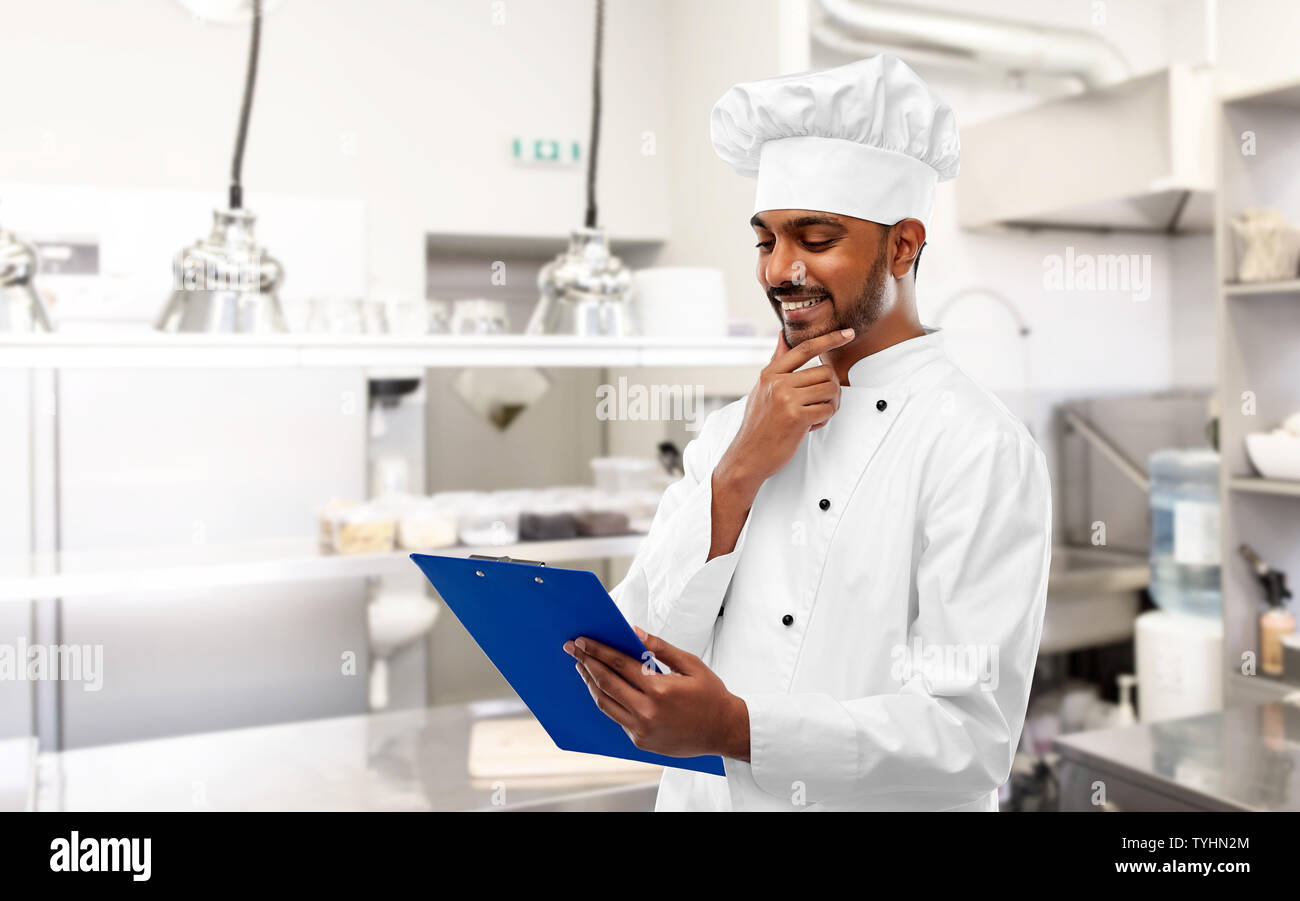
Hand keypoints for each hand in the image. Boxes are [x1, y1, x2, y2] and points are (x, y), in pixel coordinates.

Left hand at [563, 627, 749, 760]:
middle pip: (605, 683)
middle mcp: (646, 712)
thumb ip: (660, 648)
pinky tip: (602, 688)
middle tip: (572, 649)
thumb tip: (634, 632)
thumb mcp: (690, 664)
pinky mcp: (640, 741)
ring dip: (590, 683)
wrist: (724, 731)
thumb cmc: (710, 695)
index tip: (582, 640)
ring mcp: (641, 730)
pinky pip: (616, 717)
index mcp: (659, 689)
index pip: (619, 664)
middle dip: (586, 663)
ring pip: (604, 703)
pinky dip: (607, 700)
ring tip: (582, 667)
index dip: (598, 650)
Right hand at [717, 328, 853, 490]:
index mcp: (769, 374)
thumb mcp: (761, 389)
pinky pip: (827, 410)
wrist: (748, 456)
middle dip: (831, 389)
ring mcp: (786, 399)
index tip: (848, 333)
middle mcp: (777, 383)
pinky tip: (809, 426)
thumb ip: (776, 363)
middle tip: (822, 404)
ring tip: (816, 414)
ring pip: (830, 390)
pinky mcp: (796, 417)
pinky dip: (824, 420)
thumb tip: (782, 336)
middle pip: (825, 372)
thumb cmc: (758, 424)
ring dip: (831, 404)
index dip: (830, 339)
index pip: (805, 348)